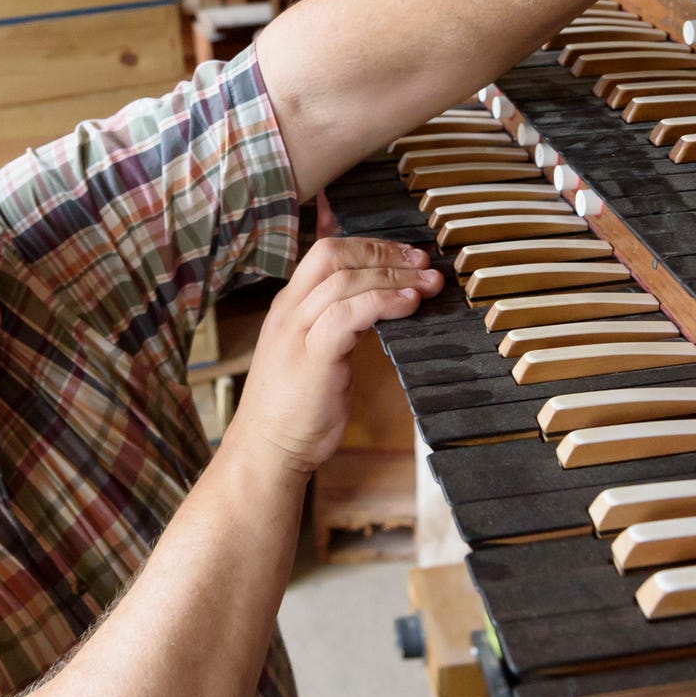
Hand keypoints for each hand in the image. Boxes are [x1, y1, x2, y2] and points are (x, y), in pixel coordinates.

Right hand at [226, 237, 438, 475]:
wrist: (268, 451)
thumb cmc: (294, 408)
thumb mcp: (312, 352)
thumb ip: (337, 324)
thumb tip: (376, 306)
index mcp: (288, 306)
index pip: (325, 251)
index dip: (368, 245)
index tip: (404, 253)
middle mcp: (289, 311)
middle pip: (333, 255)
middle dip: (384, 252)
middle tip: (423, 262)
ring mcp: (297, 332)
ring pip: (345, 281)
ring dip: (393, 277)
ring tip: (427, 284)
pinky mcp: (312, 358)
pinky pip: (349, 315)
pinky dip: (383, 303)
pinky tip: (408, 305)